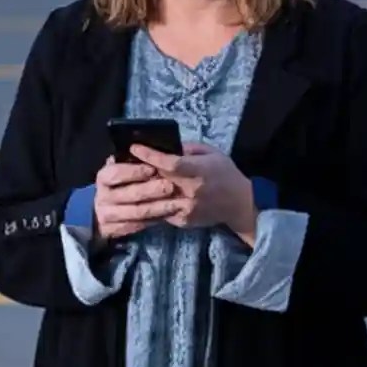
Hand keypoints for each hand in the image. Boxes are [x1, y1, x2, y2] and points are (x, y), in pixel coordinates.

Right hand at [93, 155, 177, 243]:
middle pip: (129, 194)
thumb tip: (144, 149)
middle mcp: (101, 196)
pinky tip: (167, 215)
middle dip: (150, 190)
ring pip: (135, 212)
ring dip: (157, 208)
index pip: (116, 173)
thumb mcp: (126, 168)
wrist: (108, 208)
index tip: (152, 168)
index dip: (134, 171)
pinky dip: (153, 221)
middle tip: (170, 186)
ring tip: (175, 203)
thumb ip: (134, 161)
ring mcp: (106, 214)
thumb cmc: (124, 182)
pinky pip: (136, 226)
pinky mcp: (112, 230)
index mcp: (104, 177)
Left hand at [130, 143, 257, 245]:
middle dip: (140, 171)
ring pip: (155, 200)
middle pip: (158, 181)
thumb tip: (167, 146)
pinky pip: (161, 212)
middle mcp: (191, 191)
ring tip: (129, 180)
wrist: (239, 204)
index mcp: (198, 171)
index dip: (150, 155)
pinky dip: (151, 204)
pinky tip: (142, 196)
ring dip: (141, 190)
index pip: (169, 163)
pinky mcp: (183, 220)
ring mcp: (186, 208)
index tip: (135, 148)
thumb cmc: (225, 174)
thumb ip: (189, 148)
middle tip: (127, 162)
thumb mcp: (212, 153)